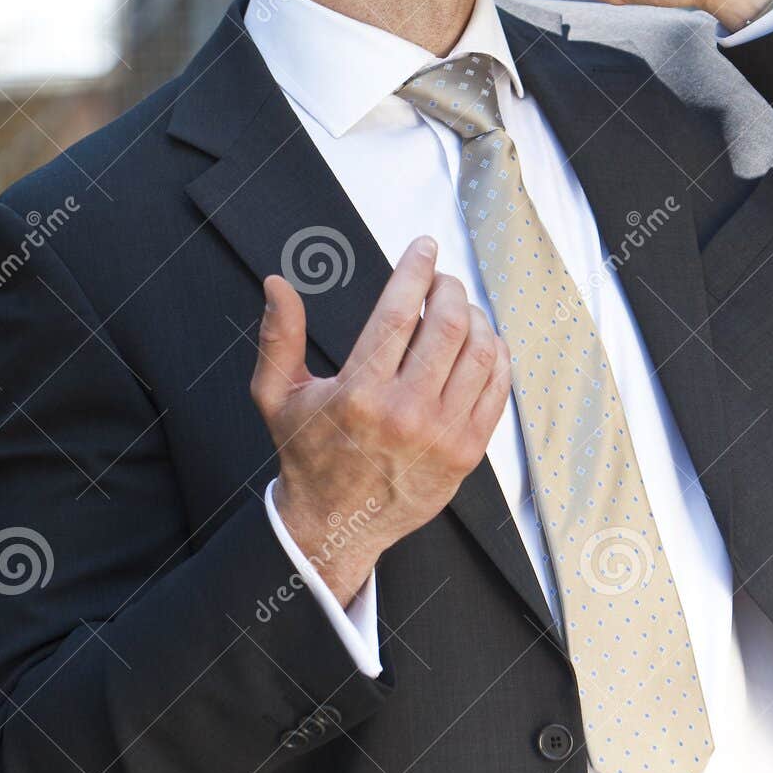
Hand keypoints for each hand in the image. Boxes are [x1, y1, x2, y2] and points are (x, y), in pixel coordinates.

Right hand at [250, 237, 510, 607]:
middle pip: (448, 325)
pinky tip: (479, 343)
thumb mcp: (277, 396)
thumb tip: (276, 283)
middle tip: (439, 280)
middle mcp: (405, 413)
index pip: (401, 311)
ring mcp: (442, 435)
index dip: (416, 269)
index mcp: (359, 393)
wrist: (336, 525)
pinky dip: (494, 355)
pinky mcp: (467, 453)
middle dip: (448, 288)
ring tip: (457, 310)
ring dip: (474, 317)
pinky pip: (496, 388)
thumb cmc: (307, 453)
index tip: (423, 246)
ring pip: (479, 352)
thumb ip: (279, 337)